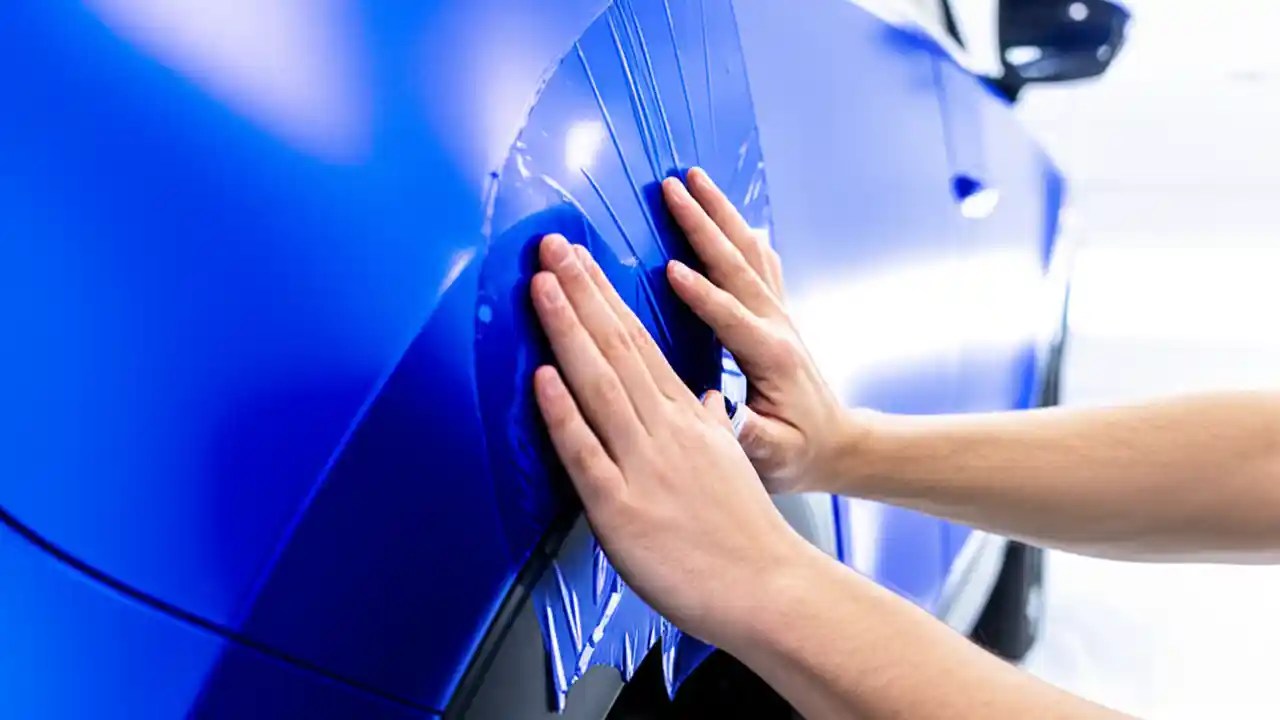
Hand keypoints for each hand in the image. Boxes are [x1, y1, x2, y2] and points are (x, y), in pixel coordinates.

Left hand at [529, 233, 809, 643]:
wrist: (769, 588)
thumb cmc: (743, 531)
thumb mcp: (731, 459)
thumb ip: (710, 422)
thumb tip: (705, 395)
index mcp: (687, 415)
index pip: (639, 340)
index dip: (604, 296)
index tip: (580, 259)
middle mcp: (665, 428)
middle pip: (617, 346)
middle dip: (581, 290)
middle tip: (552, 243)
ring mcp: (643, 464)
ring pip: (600, 383)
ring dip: (569, 329)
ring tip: (543, 283)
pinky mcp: (621, 508)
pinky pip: (585, 451)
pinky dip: (562, 411)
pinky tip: (542, 374)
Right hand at [662, 168, 852, 493]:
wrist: (838, 446)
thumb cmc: (799, 455)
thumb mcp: (774, 455)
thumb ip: (749, 435)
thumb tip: (722, 417)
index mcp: (769, 358)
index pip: (730, 318)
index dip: (701, 295)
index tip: (668, 269)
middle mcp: (776, 327)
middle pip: (736, 266)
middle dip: (702, 224)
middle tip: (670, 189)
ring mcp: (778, 316)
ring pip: (746, 252)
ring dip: (718, 213)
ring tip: (692, 177)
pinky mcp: (776, 316)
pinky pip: (758, 263)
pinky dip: (741, 233)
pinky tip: (732, 215)